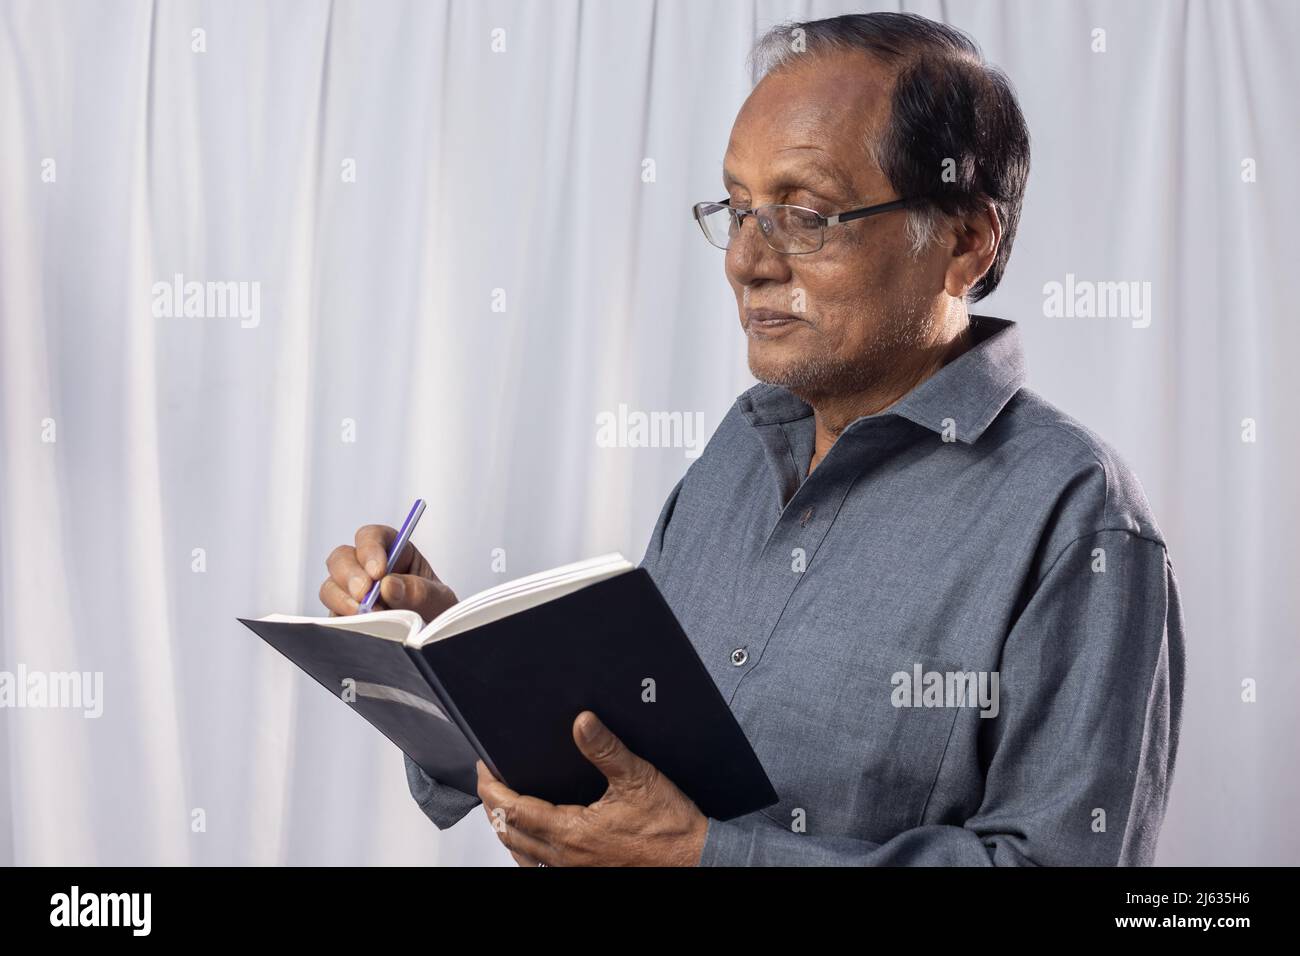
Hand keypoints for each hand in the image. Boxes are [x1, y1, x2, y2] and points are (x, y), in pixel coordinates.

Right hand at [319, 524, 457, 620]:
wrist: (432, 643)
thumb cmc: (437, 615)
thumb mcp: (440, 601)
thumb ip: (419, 592)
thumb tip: (388, 585)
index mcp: (394, 553)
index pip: (372, 537)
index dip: (370, 549)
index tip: (378, 572)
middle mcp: (367, 570)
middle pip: (342, 558)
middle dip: (350, 576)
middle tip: (365, 596)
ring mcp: (352, 594)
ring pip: (330, 587)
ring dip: (344, 601)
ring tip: (370, 617)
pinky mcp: (343, 617)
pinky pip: (331, 615)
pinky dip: (342, 621)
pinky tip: (361, 628)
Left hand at [477, 711, 708, 866]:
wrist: (694, 859)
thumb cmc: (670, 828)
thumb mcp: (638, 778)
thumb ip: (606, 749)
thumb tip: (582, 722)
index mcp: (571, 832)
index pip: (512, 810)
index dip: (491, 788)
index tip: (485, 768)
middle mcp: (565, 858)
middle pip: (509, 834)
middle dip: (493, 807)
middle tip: (491, 780)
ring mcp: (573, 871)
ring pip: (521, 854)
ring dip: (507, 829)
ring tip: (505, 805)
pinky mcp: (585, 875)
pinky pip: (540, 866)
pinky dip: (527, 849)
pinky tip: (535, 836)